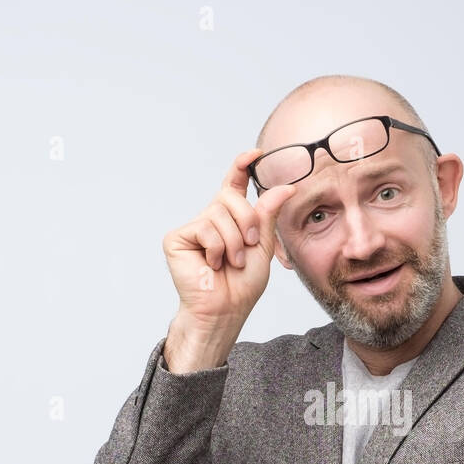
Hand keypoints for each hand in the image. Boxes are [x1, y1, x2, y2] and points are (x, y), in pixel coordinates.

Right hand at [161, 150, 297, 333]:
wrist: (224, 309)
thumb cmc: (241, 285)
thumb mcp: (262, 246)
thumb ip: (268, 215)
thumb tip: (285, 188)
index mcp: (231, 219)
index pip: (234, 185)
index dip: (242, 166)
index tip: (255, 153)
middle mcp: (210, 218)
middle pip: (230, 197)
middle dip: (246, 221)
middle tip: (248, 246)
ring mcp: (193, 228)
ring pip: (219, 214)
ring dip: (233, 242)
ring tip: (230, 262)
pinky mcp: (177, 238)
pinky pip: (204, 228)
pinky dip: (216, 248)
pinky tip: (211, 264)